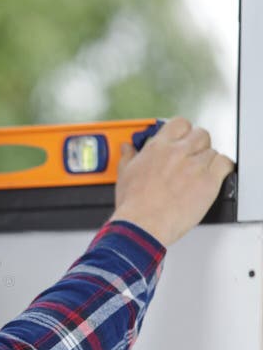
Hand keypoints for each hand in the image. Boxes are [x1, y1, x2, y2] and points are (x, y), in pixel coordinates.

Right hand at [109, 117, 233, 246]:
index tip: (181, 140)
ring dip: (207, 161)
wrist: (142, 225)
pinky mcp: (209, 181)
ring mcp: (195, 166)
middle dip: (197, 145)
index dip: (183, 132)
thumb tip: (127, 149)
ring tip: (198, 174)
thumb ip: (129, 157)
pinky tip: (213, 176)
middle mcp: (178, 152)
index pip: (180, 124)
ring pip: (212, 151)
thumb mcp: (124, 175)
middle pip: (200, 134)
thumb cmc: (133, 205)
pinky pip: (225, 164)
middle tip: (191, 158)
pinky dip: (222, 169)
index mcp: (158, 148)